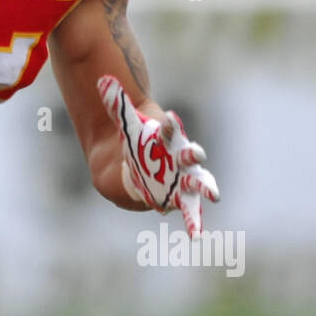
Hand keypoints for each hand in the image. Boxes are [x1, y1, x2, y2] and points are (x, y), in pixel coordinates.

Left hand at [97, 75, 218, 237]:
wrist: (146, 160)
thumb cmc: (139, 140)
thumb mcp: (126, 124)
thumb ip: (116, 105)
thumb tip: (101, 79)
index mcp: (166, 138)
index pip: (167, 128)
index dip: (167, 124)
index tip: (166, 118)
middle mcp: (180, 157)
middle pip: (188, 155)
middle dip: (192, 154)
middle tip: (197, 153)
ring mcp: (183, 178)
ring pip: (197, 182)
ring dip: (205, 187)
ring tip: (215, 194)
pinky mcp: (182, 196)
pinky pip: (189, 210)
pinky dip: (193, 222)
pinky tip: (196, 236)